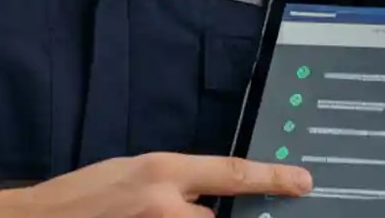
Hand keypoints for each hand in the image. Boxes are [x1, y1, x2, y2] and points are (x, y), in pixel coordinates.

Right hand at [19, 153, 312, 217]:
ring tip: (140, 214)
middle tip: (161, 212)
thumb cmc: (82, 196)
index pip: (232, 174)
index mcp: (160, 171)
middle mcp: (165, 205)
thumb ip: (171, 182)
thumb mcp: (130, 173)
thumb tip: (207, 195)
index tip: (302, 182)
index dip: (272, 177)